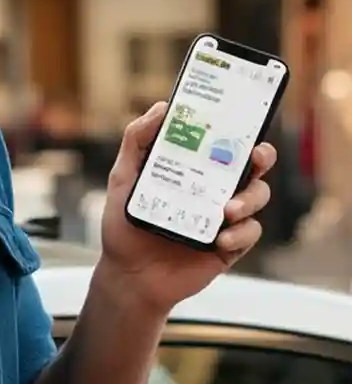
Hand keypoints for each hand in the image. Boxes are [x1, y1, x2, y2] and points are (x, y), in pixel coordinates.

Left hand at [98, 101, 277, 311]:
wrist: (128, 275)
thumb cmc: (124, 225)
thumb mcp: (123, 179)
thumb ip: (136, 142)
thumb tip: (161, 108)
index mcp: (195, 169)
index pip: (224, 141)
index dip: (239, 126)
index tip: (242, 115)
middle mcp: (215, 188)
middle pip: (253, 164)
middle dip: (261, 155)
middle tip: (254, 156)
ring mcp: (225, 216)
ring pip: (257, 195)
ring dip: (249, 198)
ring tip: (227, 209)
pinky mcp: (230, 245)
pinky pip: (250, 232)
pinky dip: (240, 233)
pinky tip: (220, 238)